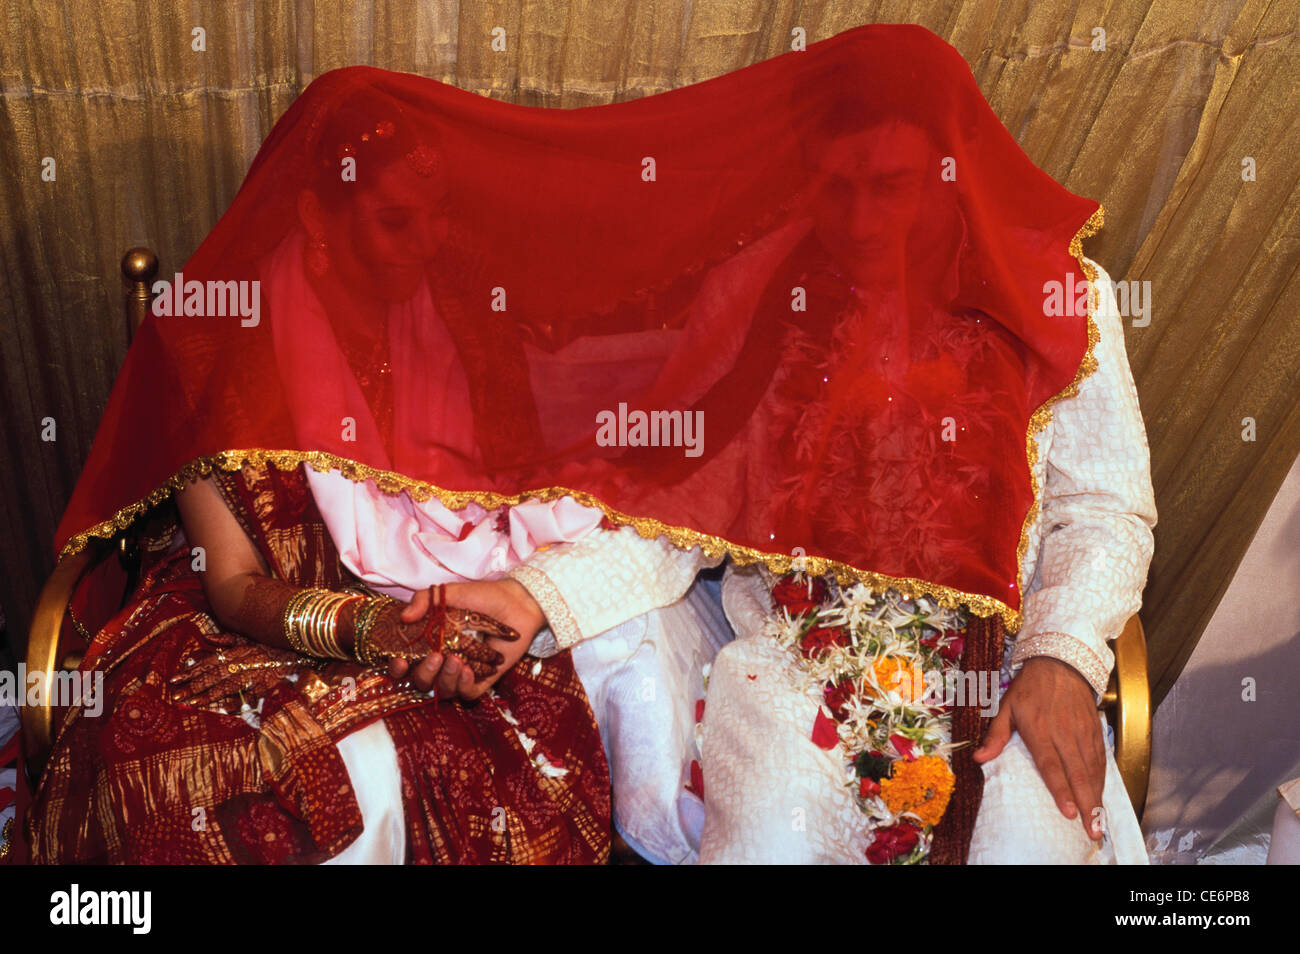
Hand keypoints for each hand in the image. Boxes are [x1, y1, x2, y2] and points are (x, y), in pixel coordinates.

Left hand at [169, 643, 298, 708]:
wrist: (298, 646)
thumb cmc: (271, 642)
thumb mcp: (248, 636)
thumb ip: (227, 638)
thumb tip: (206, 637)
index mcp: (236, 651)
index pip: (208, 662)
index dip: (190, 670)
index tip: (173, 679)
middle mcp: (241, 662)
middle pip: (214, 675)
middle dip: (193, 685)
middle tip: (176, 695)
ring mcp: (254, 674)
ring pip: (227, 685)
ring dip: (209, 694)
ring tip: (192, 703)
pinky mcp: (266, 684)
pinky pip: (251, 695)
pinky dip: (240, 701)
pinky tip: (226, 709)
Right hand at [393, 580, 544, 701]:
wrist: (515, 602)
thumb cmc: (480, 596)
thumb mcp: (448, 592)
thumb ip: (424, 600)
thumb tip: (405, 617)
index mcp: (428, 643)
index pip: (404, 665)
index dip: (396, 669)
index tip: (400, 660)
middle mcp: (442, 661)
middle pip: (421, 682)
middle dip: (424, 674)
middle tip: (436, 657)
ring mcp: (461, 672)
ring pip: (443, 691)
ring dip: (445, 679)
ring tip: (456, 659)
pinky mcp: (482, 679)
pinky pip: (467, 694)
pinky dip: (464, 685)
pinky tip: (467, 669)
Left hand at [973, 656, 1106, 840]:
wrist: (1060, 663)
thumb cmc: (1029, 688)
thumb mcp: (1006, 706)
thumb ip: (995, 735)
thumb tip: (978, 758)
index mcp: (1039, 729)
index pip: (1051, 765)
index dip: (1060, 789)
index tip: (1067, 812)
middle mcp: (1064, 732)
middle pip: (1077, 773)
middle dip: (1085, 802)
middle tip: (1091, 829)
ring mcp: (1082, 731)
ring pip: (1092, 768)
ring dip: (1096, 795)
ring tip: (1099, 820)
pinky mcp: (1095, 729)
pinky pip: (1101, 758)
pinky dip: (1102, 778)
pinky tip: (1100, 794)